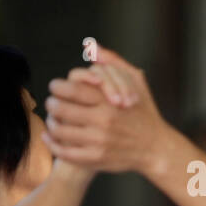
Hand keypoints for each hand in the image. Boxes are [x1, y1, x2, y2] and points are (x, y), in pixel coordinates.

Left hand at [42, 44, 167, 173]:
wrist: (156, 148)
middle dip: (51, 104)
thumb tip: (91, 47)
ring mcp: (98, 141)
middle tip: (51, 103)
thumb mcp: (136, 82)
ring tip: (52, 119)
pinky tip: (49, 138)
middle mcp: (103, 121)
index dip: (58, 86)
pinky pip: (64, 151)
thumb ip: (113, 62)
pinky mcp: (96, 159)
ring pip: (59, 130)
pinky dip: (52, 144)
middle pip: (61, 108)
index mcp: (109, 101)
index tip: (55, 87)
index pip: (72, 88)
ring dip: (50, 123)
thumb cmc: (145, 112)